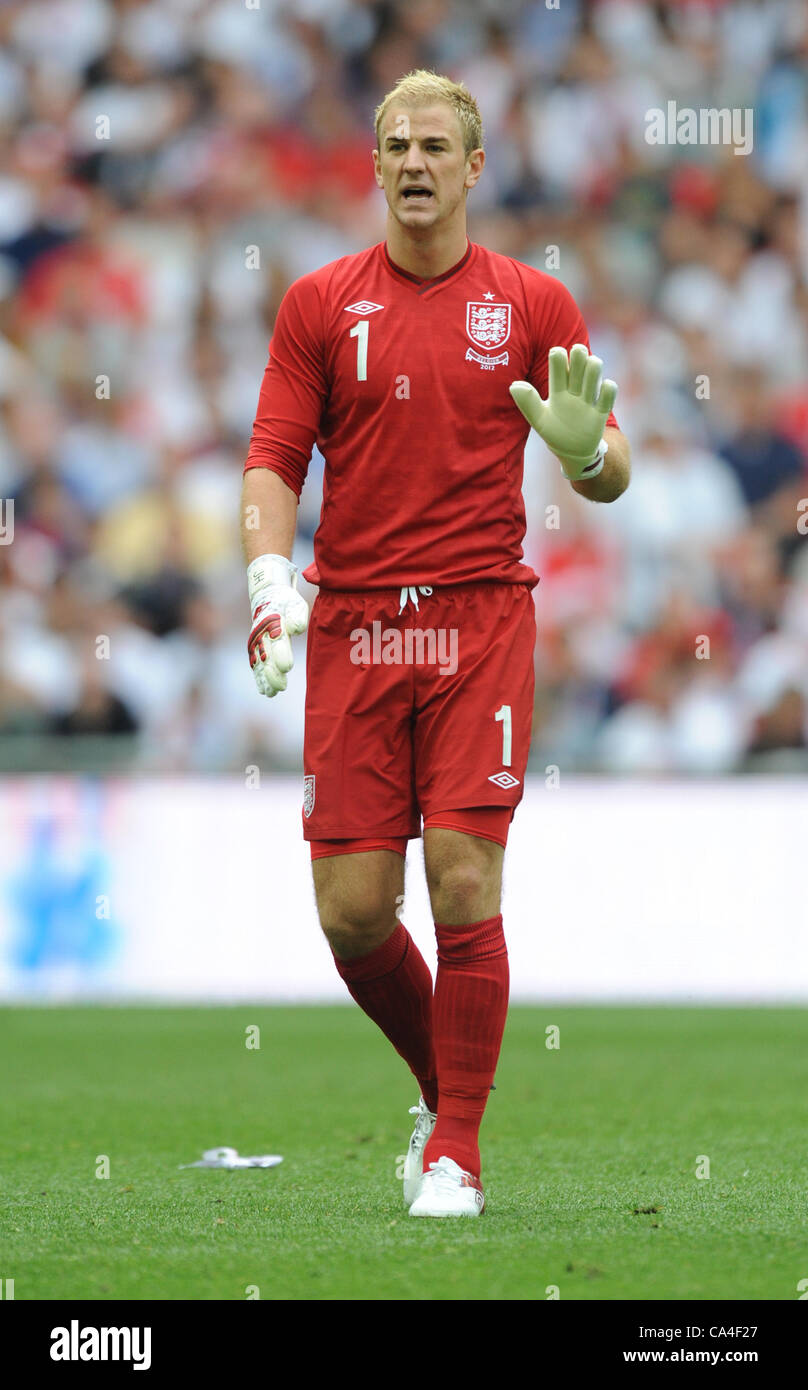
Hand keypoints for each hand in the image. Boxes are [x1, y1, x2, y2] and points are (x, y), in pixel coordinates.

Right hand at [247, 554, 308, 697]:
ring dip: (265, 679)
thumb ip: (297, 616)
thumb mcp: (295, 603)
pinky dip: (258, 677)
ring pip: (259, 664)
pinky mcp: (254, 647)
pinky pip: (255, 664)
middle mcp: (263, 635)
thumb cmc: (286, 601)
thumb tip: (295, 629)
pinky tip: (264, 690)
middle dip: (273, 673)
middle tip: (281, 687)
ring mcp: (257, 642)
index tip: (286, 668)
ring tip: (271, 693)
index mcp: (275, 625)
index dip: (281, 655)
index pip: (278, 643)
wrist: (267, 593)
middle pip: (267, 657)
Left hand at [509, 343, 617, 480]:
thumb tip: (514, 385)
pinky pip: (609, 393)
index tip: (556, 355)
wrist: (572, 452)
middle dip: (579, 355)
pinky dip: (608, 389)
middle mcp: (574, 388)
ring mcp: (588, 398)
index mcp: (558, 387)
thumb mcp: (538, 419)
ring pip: (595, 371)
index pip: (559, 364)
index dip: (559, 356)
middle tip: (577, 355)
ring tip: (589, 376)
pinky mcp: (601, 411)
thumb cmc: (554, 431)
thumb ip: (527, 402)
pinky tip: (603, 391)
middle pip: (580, 361)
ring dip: (593, 368)